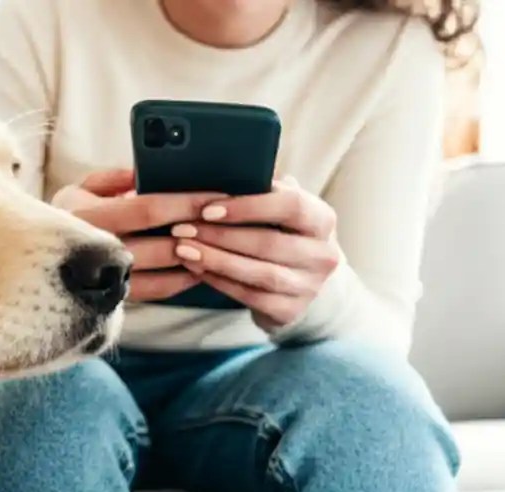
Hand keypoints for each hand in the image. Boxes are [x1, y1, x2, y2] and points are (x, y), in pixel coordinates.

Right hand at [53, 169, 225, 302]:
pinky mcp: (112, 301)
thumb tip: (146, 169)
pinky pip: (156, 292)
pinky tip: (202, 267)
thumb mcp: (80, 189)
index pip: (147, 207)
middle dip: (200, 231)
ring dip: (197, 257)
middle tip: (231, 222)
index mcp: (87, 215)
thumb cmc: (65, 219)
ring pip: (164, 271)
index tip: (217, 195)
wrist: (31, 266)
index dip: (185, 202)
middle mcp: (95, 250)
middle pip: (162, 243)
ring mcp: (104, 280)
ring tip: (222, 243)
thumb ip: (113, 177)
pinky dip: (183, 280)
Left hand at [169, 178, 340, 328]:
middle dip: (219, 235)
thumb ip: (264, 190)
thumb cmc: (285, 234)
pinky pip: (248, 296)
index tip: (208, 208)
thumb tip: (223, 168)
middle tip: (182, 228)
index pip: (290, 206)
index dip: (248, 206)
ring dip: (215, 259)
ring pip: (257, 272)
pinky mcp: (290, 311)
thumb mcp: (283, 210)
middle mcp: (322, 254)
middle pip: (267, 242)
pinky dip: (219, 281)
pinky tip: (196, 269)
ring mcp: (308, 286)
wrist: (308, 282)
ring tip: (183, 249)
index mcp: (322, 219)